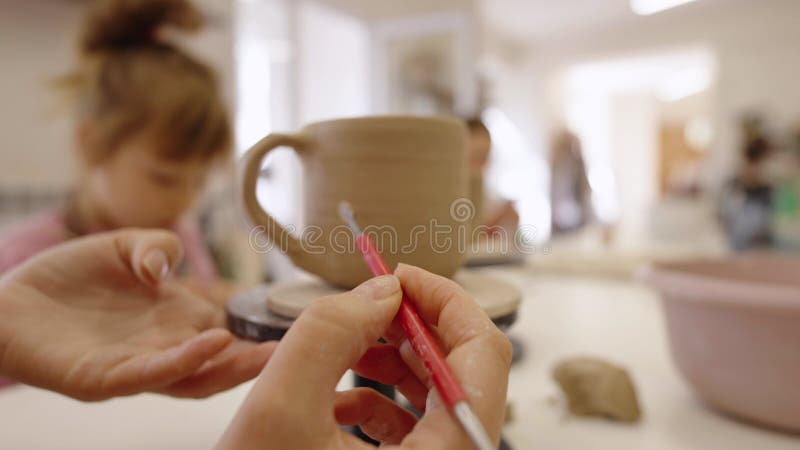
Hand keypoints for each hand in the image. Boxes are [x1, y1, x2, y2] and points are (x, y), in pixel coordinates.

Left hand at [0, 229, 275, 400]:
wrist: (6, 303)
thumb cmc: (66, 277)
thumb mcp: (121, 246)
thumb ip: (154, 247)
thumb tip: (166, 270)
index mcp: (173, 318)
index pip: (226, 325)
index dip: (258, 324)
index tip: (297, 318)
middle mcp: (163, 345)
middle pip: (220, 361)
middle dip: (259, 357)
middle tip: (300, 346)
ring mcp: (137, 366)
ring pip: (195, 377)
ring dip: (233, 367)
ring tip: (268, 353)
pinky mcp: (106, 379)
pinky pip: (153, 375)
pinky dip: (187, 361)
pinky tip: (214, 342)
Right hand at [217, 264, 511, 448]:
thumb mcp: (277, 412)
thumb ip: (328, 334)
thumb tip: (379, 292)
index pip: (484, 355)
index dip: (445, 301)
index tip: (399, 276)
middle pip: (464, 374)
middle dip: (416, 327)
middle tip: (371, 302)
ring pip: (439, 399)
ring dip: (398, 359)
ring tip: (352, 342)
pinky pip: (416, 429)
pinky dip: (381, 398)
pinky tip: (341, 392)